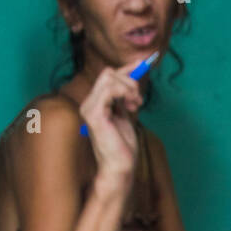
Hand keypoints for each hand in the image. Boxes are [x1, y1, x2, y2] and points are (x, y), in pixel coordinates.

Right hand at [78, 62, 143, 180]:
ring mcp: (88, 108)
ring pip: (109, 78)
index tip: (142, 63)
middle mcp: (88, 103)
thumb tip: (133, 76)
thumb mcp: (126, 115)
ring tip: (136, 104)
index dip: (126, 68)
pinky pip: (110, 89)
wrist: (120, 166)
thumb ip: (126, 97)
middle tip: (139, 100)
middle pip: (107, 73)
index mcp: (95, 104)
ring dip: (129, 88)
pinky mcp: (94, 114)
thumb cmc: (123, 147)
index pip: (108, 76)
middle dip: (129, 81)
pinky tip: (131, 106)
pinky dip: (125, 93)